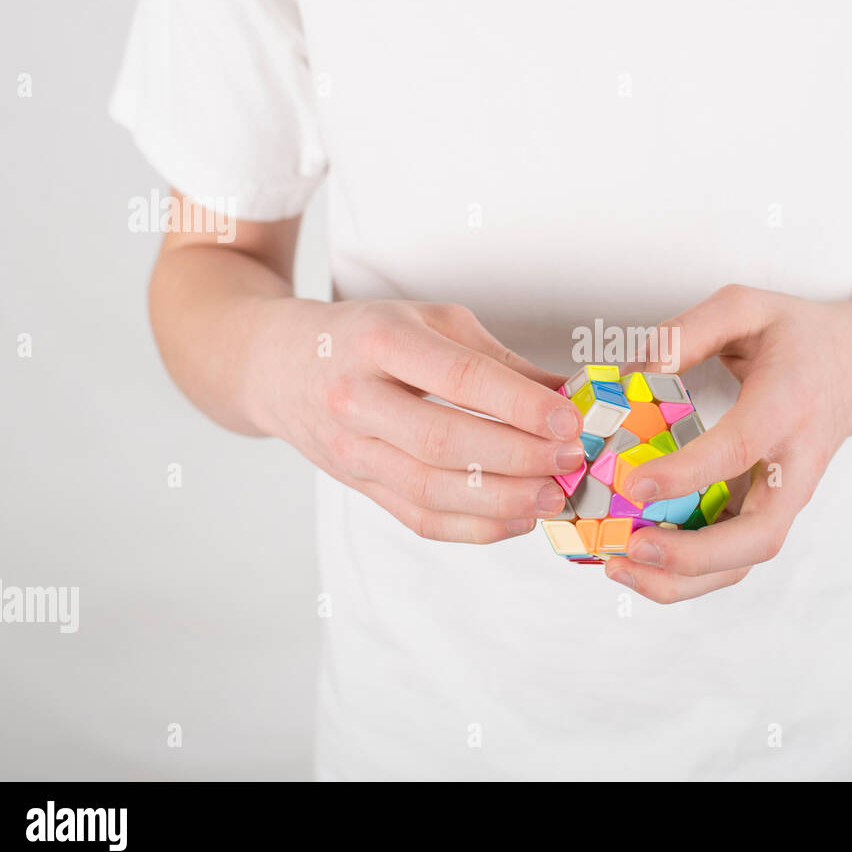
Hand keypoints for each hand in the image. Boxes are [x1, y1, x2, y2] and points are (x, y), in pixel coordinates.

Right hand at [247, 298, 584, 541]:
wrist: (279, 365)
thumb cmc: (367, 335)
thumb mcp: (431, 324)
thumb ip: (501, 363)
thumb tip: (572, 395)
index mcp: (380, 341)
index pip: (459, 379)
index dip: (520, 404)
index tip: (570, 420)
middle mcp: (357, 398)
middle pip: (443, 441)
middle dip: (518, 457)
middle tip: (570, 460)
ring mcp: (351, 450)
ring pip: (431, 489)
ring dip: (502, 500)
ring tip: (553, 496)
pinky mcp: (358, 486)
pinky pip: (419, 519)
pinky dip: (474, 527)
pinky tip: (517, 519)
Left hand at [605, 285, 851, 601]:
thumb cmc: (800, 336)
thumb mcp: (745, 307)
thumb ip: (684, 335)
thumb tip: (628, 379)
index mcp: (788, 405)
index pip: (740, 449)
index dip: (687, 473)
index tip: (635, 483)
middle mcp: (795, 464)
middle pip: (759, 536)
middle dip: (693, 555)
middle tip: (633, 549)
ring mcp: (787, 497)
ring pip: (746, 561)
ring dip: (685, 579)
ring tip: (621, 570)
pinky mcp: (772, 511)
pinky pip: (734, 556)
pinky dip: (688, 573)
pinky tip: (639, 563)